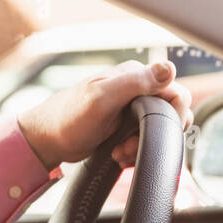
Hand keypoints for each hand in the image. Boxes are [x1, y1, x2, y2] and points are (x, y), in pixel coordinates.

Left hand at [16, 59, 193, 170]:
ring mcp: (130, 108)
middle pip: (169, 114)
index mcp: (134, 76)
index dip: (173, 116)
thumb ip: (135, 83)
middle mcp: (135, 89)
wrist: (47, 140)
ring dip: (142, 147)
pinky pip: (144, 140)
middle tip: (129, 146)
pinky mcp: (125, 126)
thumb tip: (168, 68)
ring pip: (157, 131)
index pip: (176, 92)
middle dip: (155, 136)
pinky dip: (135, 151)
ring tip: (120, 152)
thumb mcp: (102, 98)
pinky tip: (118, 155)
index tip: (156, 132)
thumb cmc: (69, 118)